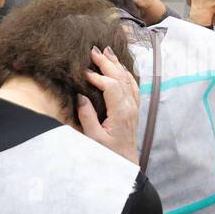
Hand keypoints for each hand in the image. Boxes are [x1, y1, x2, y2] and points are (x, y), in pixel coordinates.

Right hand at [76, 46, 140, 164]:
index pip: (111, 86)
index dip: (98, 76)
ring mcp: (134, 107)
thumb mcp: (94, 138)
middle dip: (107, 63)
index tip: (84, 71)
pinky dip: (126, 73)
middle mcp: (130, 107)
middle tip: (94, 50)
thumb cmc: (108, 153)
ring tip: (107, 51)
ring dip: (117, 64)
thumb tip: (81, 96)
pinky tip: (120, 67)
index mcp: (120, 112)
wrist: (125, 163)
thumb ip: (87, 117)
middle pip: (120, 78)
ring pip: (128, 79)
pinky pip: (132, 86)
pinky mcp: (133, 109)